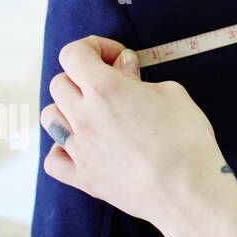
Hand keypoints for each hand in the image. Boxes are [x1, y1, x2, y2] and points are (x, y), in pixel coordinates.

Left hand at [40, 36, 226, 236]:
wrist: (186, 190)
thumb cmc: (186, 138)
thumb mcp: (172, 93)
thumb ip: (139, 77)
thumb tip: (123, 67)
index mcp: (104, 88)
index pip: (73, 54)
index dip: (93, 47)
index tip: (116, 56)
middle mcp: (83, 116)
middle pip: (59, 83)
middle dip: (84, 76)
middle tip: (113, 83)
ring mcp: (78, 148)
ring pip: (49, 117)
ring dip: (68, 108)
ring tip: (95, 113)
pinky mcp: (81, 177)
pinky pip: (53, 159)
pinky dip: (61, 148)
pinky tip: (83, 146)